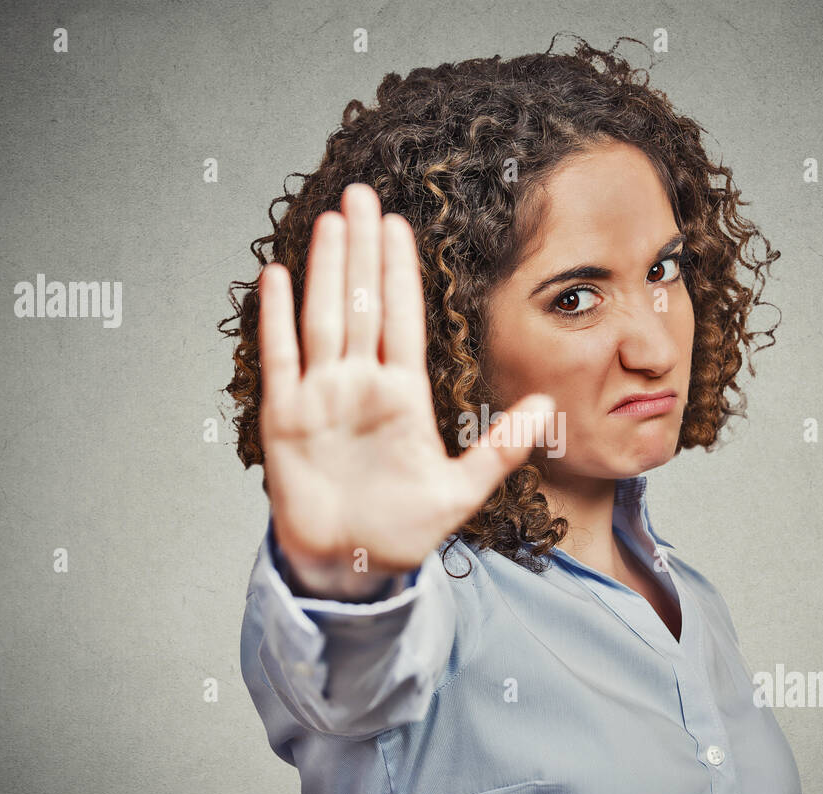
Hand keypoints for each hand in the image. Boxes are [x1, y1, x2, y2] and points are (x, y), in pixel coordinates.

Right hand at [258, 183, 553, 599]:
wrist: (352, 568)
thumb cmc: (403, 530)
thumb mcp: (461, 491)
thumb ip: (501, 448)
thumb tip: (545, 406)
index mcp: (403, 396)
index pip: (402, 319)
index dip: (400, 272)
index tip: (402, 226)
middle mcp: (361, 386)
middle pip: (362, 304)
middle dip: (363, 250)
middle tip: (363, 196)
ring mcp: (322, 398)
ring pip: (324, 319)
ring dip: (326, 271)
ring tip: (331, 221)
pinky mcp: (286, 420)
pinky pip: (281, 360)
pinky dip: (277, 320)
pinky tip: (277, 278)